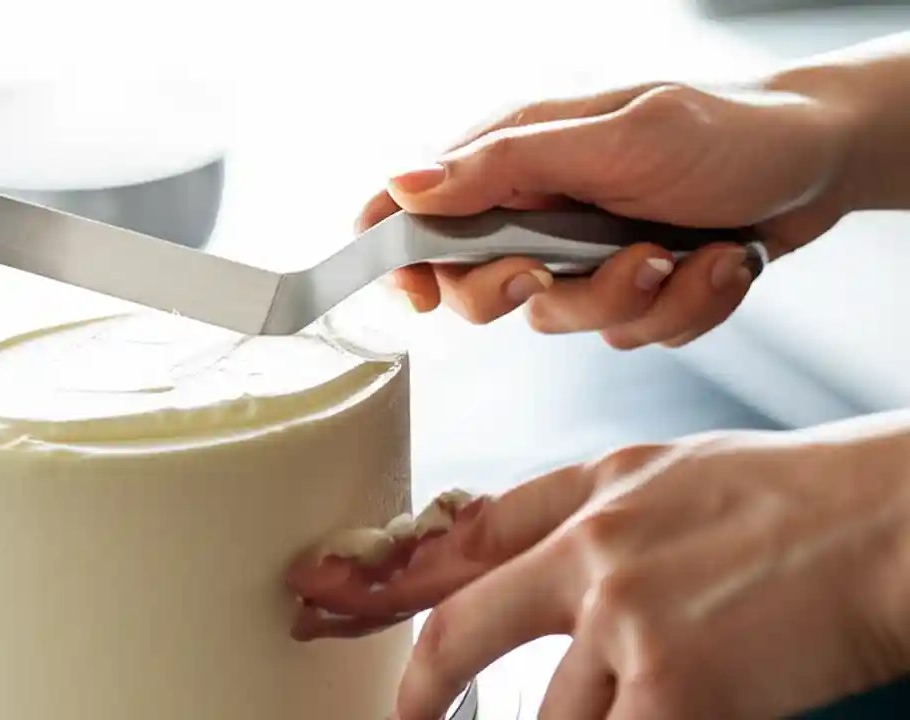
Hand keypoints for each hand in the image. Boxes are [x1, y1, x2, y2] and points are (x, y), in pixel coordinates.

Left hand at [288, 416, 909, 718]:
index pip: (461, 537)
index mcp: (593, 492)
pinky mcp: (675, 689)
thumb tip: (528, 557)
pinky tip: (651, 716)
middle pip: (464, 629)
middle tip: (406, 716)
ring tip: (642, 697)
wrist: (892, 525)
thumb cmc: (802, 501)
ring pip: (549, 717)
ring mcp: (628, 622)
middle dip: (421, 685)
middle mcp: (593, 553)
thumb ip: (588, 511)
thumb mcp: (675, 476)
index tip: (333, 594)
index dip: (386, 572)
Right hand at [360, 80, 856, 347]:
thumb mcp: (614, 139)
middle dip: (530, 290)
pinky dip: (679, 310)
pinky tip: (717, 263)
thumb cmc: (728, 129)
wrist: (823, 161)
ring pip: (558, 322)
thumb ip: (506, 167)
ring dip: (632, 298)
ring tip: (684, 252)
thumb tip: (404, 185)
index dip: (398, 255)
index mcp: (518, 158)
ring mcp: (583, 256)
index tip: (415, 294)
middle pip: (475, 287)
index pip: (418, 207)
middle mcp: (539, 209)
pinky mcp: (630, 291)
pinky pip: (626, 335)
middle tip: (562, 269)